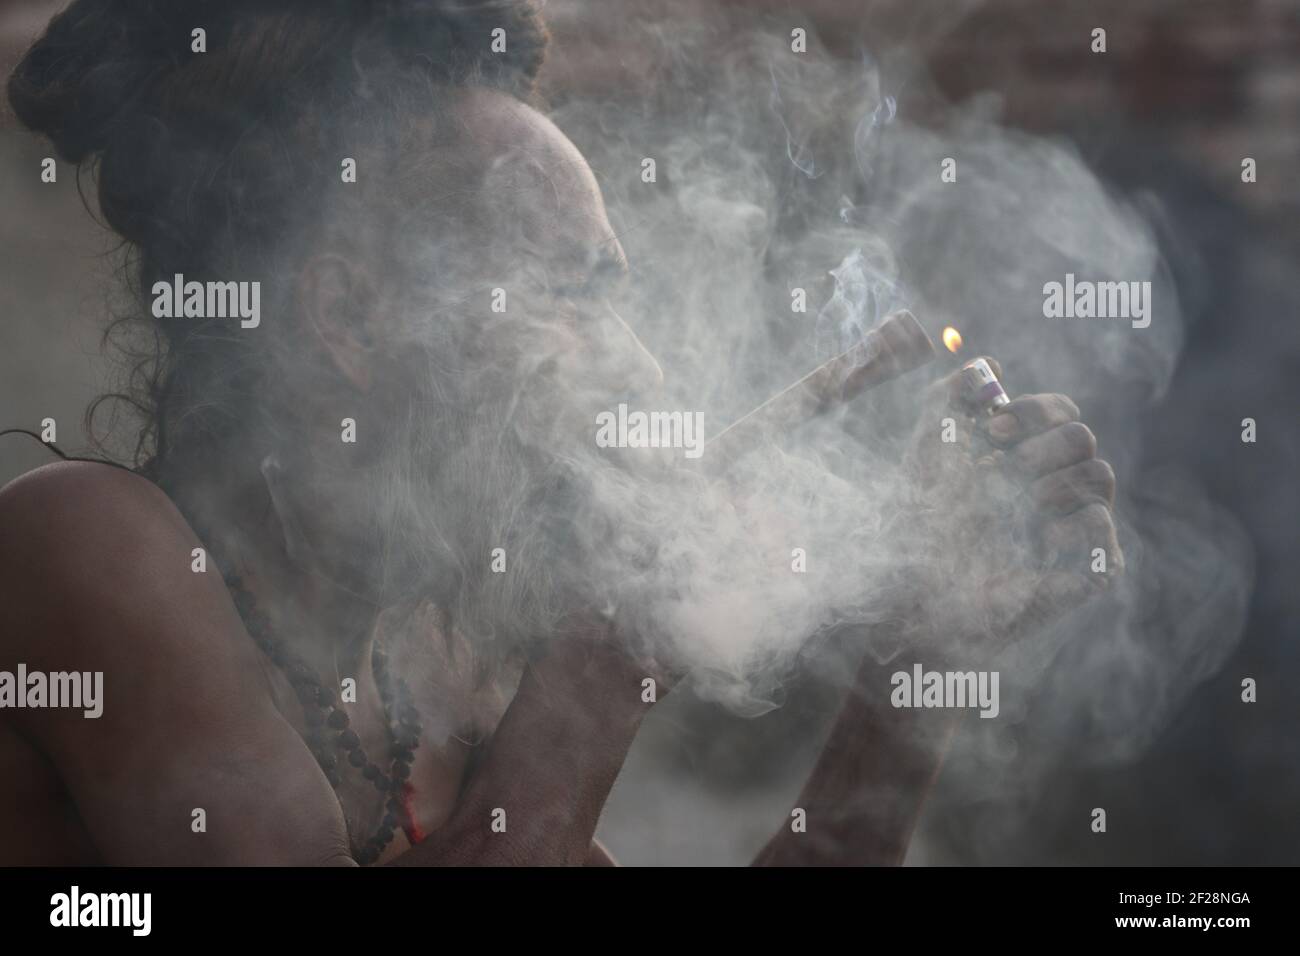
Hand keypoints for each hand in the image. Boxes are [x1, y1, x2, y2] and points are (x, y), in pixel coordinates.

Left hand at [899, 358, 1122, 656]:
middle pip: (1082, 438)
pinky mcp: (1087, 570)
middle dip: (1037, 449)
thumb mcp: (927, 445)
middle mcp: (1055, 487)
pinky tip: (1038, 540)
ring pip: (1100, 474)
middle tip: (997, 472)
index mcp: (1026, 454)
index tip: (988, 433)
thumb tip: (992, 362)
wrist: (910, 587)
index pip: (1060, 412)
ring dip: (1052, 483)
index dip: (1032, 411)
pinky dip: (1073, 526)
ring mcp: (1073, 528)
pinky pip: (1102, 528)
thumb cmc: (916, 519)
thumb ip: (951, 394)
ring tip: (1015, 508)